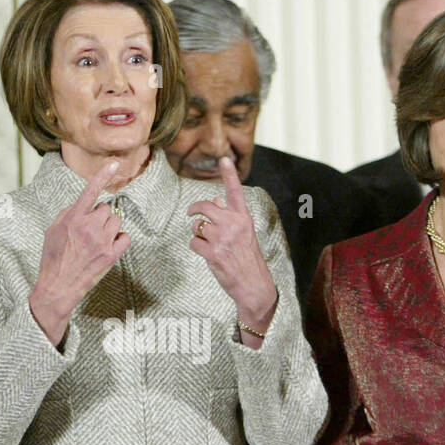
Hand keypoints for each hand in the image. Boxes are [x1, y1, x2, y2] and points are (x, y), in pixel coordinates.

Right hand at [30, 160, 131, 345]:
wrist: (57, 287)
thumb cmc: (53, 258)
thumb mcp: (53, 230)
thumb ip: (68, 214)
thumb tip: (83, 205)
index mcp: (72, 218)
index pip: (90, 192)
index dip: (102, 175)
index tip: (115, 163)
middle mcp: (89, 227)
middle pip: (107, 209)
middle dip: (100, 217)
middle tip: (90, 231)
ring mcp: (101, 241)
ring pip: (117, 221)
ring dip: (110, 227)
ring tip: (97, 241)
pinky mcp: (111, 255)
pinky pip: (126, 237)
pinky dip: (120, 239)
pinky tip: (109, 246)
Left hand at [187, 157, 276, 338]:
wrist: (254, 285)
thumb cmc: (248, 258)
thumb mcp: (244, 234)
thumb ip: (230, 217)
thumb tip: (216, 200)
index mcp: (244, 218)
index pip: (235, 192)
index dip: (229, 174)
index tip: (223, 159)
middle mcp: (234, 225)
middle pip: (206, 207)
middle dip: (194, 209)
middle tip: (190, 213)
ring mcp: (223, 238)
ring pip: (198, 226)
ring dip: (198, 233)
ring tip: (208, 243)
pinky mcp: (213, 253)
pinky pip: (194, 242)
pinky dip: (196, 247)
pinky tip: (206, 253)